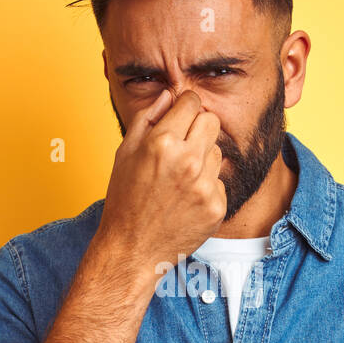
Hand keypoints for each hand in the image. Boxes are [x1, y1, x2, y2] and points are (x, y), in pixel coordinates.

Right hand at [94, 89, 225, 271]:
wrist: (132, 248)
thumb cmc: (124, 199)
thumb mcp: (125, 153)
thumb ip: (147, 118)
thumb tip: (168, 94)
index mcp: (162, 143)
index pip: (191, 102)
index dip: (184, 106)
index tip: (180, 115)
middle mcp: (188, 161)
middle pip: (212, 121)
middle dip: (198, 127)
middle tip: (182, 145)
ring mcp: (205, 186)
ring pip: (217, 151)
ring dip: (202, 158)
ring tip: (179, 178)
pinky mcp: (217, 207)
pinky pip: (219, 180)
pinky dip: (206, 186)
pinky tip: (186, 199)